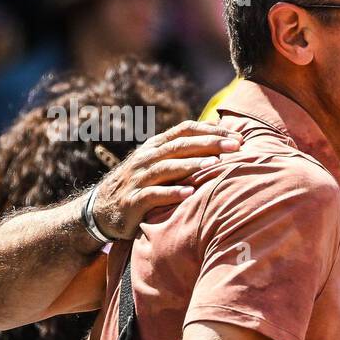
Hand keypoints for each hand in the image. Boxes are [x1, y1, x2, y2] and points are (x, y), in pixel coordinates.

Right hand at [91, 120, 241, 238]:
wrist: (101, 210)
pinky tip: (190, 193)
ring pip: (167, 167)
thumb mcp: (159, 164)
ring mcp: (139, 179)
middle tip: (236, 146)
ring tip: (215, 165)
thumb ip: (183, 153)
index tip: (238, 136)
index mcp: (156, 146)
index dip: (211, 130)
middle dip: (209, 144)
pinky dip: (172, 193)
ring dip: (192, 165)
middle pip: (180, 146)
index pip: (185, 130)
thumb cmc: (141, 185)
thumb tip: (219, 138)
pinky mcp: (134, 201)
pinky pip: (154, 195)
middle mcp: (147, 158)